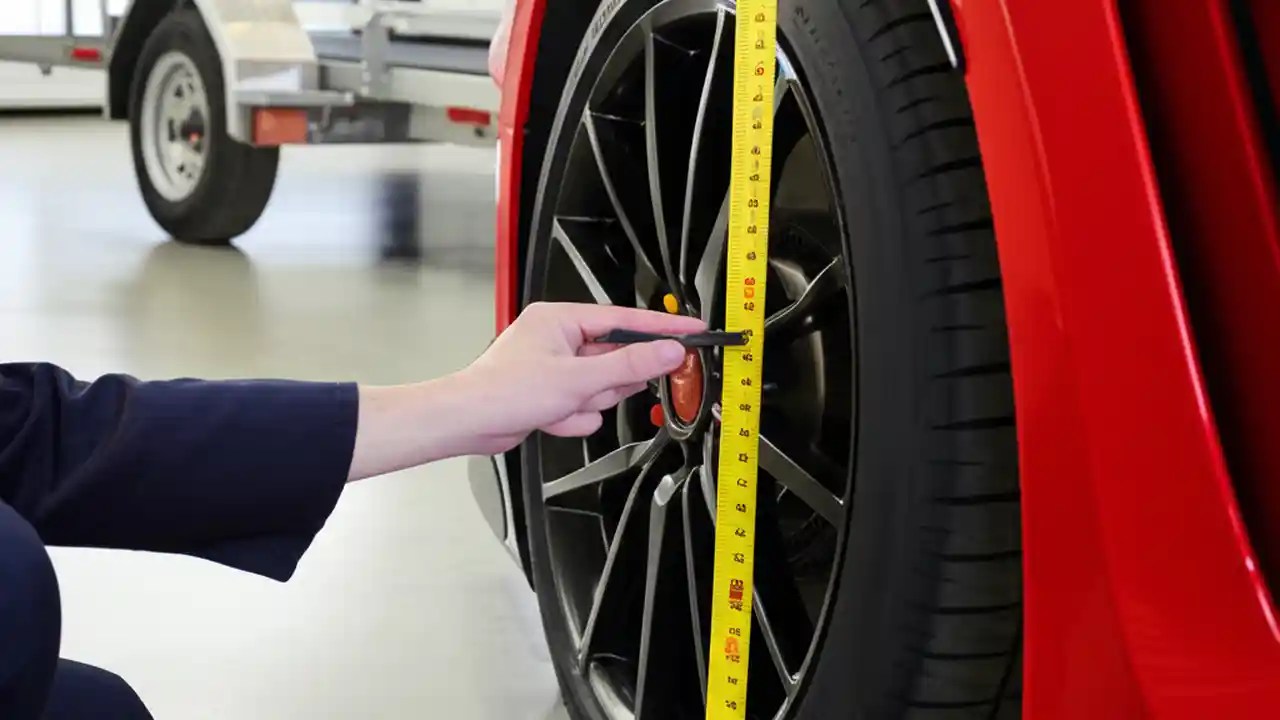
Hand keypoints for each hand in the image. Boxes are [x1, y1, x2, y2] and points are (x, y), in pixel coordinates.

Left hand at [347, 302, 704, 480]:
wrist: (467, 422)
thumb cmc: (505, 390)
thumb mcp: (578, 378)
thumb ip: (628, 364)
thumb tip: (667, 351)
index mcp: (562, 319)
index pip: (625, 320)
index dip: (662, 328)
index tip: (693, 331)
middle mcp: (558, 338)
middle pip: (615, 358)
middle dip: (607, 382)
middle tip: (597, 389)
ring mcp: (555, 367)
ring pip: (601, 387)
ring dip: (587, 403)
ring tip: (561, 405)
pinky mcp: (550, 392)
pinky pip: (584, 406)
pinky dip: (572, 417)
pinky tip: (550, 418)